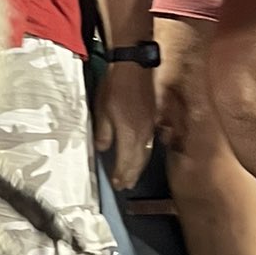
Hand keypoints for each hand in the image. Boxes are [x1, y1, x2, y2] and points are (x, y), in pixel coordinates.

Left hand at [95, 61, 156, 190]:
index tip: (116, 185)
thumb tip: (102, 149)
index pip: (125, 161)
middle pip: (138, 161)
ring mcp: (151, 127)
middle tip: (124, 186)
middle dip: (130, 175)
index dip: (121, 174)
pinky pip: (150, 144)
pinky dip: (144, 155)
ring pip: (145, 154)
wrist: (134, 67)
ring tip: (132, 177)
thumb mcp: (102, 110)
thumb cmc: (114, 88)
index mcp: (129, 134)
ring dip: (138, 168)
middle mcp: (143, 135)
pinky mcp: (153, 120)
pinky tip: (140, 156)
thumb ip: (103, 132)